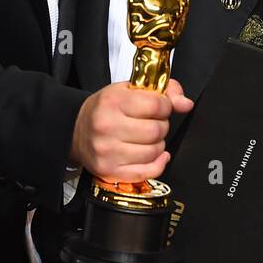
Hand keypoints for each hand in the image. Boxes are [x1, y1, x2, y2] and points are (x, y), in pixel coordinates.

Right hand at [70, 79, 192, 182]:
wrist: (76, 131)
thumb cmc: (105, 109)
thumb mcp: (129, 90)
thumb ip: (163, 91)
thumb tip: (186, 104)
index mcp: (112, 101)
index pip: (157, 104)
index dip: (166, 105)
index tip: (160, 107)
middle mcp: (108, 127)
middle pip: (157, 130)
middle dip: (161, 126)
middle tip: (151, 123)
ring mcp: (108, 152)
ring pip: (154, 151)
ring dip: (158, 145)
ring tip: (146, 138)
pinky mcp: (110, 171)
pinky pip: (148, 172)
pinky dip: (158, 163)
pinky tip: (155, 155)